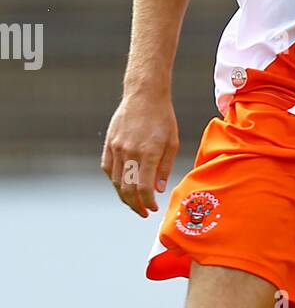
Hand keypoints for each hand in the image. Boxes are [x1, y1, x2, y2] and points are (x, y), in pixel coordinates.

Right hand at [101, 90, 178, 216]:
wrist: (144, 95)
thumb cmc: (163, 118)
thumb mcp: (172, 143)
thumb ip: (164, 168)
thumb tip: (157, 190)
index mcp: (149, 153)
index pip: (144, 188)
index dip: (148, 203)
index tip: (153, 209)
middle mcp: (130, 152)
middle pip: (127, 189)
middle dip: (135, 205)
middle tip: (143, 212)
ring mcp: (117, 148)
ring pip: (116, 181)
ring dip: (124, 197)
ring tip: (134, 203)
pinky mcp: (109, 143)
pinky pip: (108, 168)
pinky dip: (115, 181)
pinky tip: (122, 186)